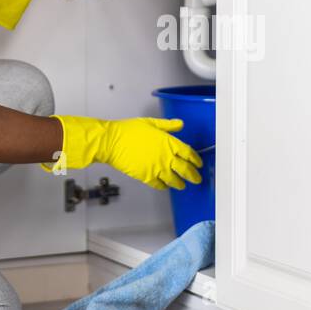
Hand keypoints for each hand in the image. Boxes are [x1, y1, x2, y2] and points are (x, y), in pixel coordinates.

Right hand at [40, 115, 203, 189]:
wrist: (112, 142)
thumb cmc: (128, 131)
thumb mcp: (151, 123)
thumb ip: (168, 125)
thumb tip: (180, 124)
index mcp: (169, 142)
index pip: (188, 153)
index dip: (195, 159)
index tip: (198, 163)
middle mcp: (166, 157)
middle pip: (186, 169)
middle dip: (193, 175)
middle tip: (196, 179)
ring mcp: (157, 168)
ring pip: (174, 180)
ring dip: (180, 183)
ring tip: (182, 185)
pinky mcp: (147, 177)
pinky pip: (160, 185)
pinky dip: (164, 186)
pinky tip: (165, 186)